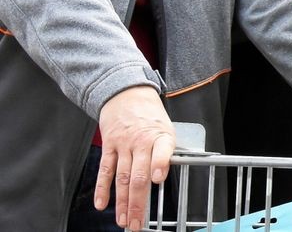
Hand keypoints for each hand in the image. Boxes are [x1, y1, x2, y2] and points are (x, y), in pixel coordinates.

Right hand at [96, 86, 174, 231]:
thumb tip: (163, 177)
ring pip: (121, 178)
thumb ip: (166, 152)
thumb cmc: (150, 115)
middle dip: (138, 202)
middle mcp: (141, 141)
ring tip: (124, 220)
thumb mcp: (167, 128)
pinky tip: (102, 204)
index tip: (157, 180)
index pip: (162, 150)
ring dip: (122, 202)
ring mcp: (123, 144)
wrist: (126, 94)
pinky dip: (102, 188)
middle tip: (137, 222)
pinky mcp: (109, 146)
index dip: (159, 164)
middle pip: (138, 175)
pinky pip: (105, 170)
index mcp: (161, 136)